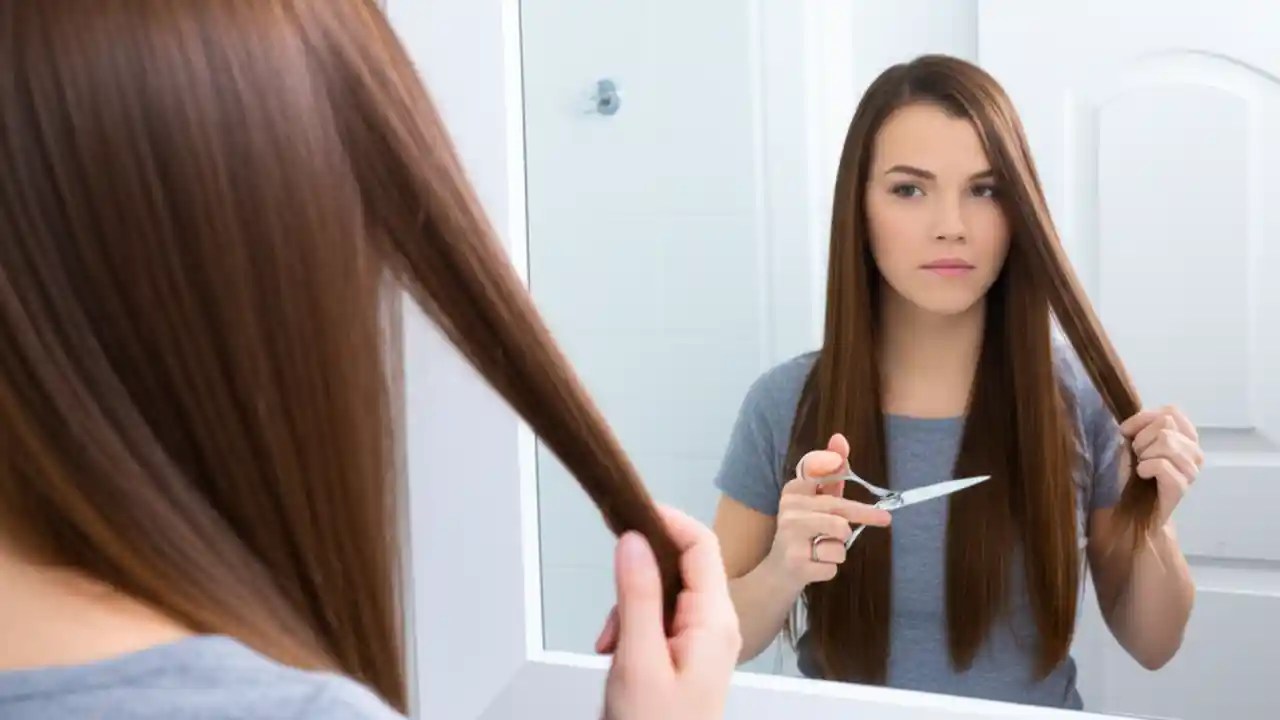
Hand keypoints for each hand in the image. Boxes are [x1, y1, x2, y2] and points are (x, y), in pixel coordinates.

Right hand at [593, 505, 740, 719]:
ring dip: (630, 608)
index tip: (628, 513)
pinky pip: (659, 620)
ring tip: (612, 648)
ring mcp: (702, 642)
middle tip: (612, 606)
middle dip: (638, 575)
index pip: (700, 545)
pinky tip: (617, 656)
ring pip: (663, 594)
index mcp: (714, 621)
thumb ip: (637, 596)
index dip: (666, 520)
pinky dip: (632, 628)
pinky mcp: (685, 656)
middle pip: (680, 566)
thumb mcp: (638, 661)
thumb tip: (633, 539)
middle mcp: (715, 626)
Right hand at [764, 433, 891, 589]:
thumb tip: (839, 437)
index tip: (838, 462)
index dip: (823, 463)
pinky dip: (832, 566)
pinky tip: (816, 565)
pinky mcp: (796, 562)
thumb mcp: (817, 501)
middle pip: (838, 507)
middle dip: (865, 514)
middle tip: (886, 518)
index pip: (809, 469)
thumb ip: (831, 474)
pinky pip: (834, 562)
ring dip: (840, 547)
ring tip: (824, 548)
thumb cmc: (805, 531)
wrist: (779, 571)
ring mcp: (789, 535)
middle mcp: (788, 509)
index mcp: (793, 490)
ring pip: (840, 535)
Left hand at [1120, 405, 1203, 528]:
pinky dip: (1145, 467)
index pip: (1172, 412)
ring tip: (1140, 466)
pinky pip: (1162, 464)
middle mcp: (1194, 452)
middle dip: (1142, 438)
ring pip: (1167, 441)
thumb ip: (1140, 426)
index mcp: (1185, 437)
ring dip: (1143, 453)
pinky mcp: (1182, 486)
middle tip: (1137, 456)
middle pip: (1166, 424)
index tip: (1127, 432)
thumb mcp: (1133, 442)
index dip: (1144, 418)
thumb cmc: (1130, 473)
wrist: (1128, 510)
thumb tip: (1132, 421)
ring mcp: (1191, 470)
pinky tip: (1142, 475)